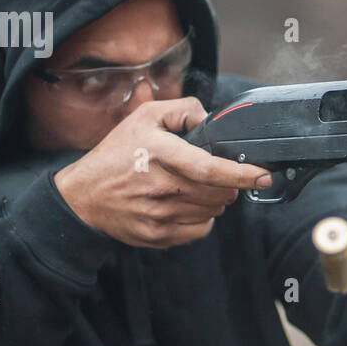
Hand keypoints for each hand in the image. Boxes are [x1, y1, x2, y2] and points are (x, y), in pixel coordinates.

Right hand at [54, 97, 272, 247]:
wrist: (83, 197)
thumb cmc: (116, 155)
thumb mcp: (145, 117)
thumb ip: (183, 110)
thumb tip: (212, 119)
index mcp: (160, 154)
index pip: (211, 169)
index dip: (242, 174)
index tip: (263, 175)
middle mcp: (162, 186)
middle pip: (219, 193)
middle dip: (228, 184)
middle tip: (216, 175)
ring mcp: (161, 214)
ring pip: (213, 211)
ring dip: (215, 200)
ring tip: (193, 187)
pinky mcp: (159, 235)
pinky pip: (200, 229)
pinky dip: (202, 218)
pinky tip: (186, 205)